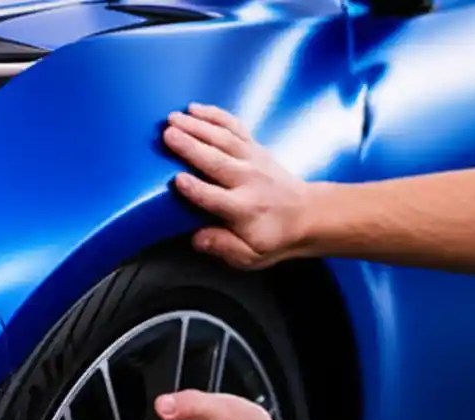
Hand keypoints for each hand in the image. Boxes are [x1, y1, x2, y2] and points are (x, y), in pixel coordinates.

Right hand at [164, 103, 311, 268]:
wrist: (307, 214)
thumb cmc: (273, 236)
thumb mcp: (250, 255)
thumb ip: (223, 247)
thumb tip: (197, 238)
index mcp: (243, 209)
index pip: (215, 198)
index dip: (196, 190)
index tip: (178, 180)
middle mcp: (247, 180)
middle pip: (216, 160)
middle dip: (192, 146)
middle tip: (168, 134)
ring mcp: (252, 159)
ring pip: (223, 138)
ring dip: (197, 125)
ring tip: (174, 117)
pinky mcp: (254, 147)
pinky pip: (234, 127)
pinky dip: (216, 115)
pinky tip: (197, 108)